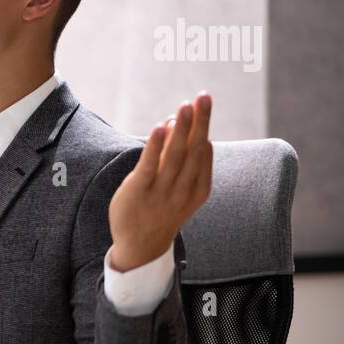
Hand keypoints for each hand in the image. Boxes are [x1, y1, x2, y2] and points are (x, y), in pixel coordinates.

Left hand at [108, 93, 212, 271]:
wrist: (141, 246)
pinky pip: (149, 166)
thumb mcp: (179, 188)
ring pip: (175, 156)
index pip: (204, 152)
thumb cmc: (160, 210)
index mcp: (199, 189)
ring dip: (181, 129)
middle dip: (200, 122)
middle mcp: (184, 190)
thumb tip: (174, 122)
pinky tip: (160, 128)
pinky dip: (155, 146)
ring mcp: (162, 192)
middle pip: (194, 150)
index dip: (202, 126)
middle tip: (204, 96)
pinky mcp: (138, 192)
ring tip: (185, 106)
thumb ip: (177, 157)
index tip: (201, 102)